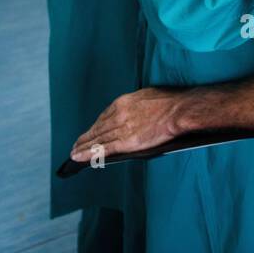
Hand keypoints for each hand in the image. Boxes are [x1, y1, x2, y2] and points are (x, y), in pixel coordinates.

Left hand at [70, 88, 186, 161]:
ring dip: (83, 147)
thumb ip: (135, 105)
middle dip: (85, 137)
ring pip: (97, 139)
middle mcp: (118, 114)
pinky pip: (103, 149)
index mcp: (123, 102)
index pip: (104, 116)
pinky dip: (89, 153)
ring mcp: (121, 128)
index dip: (94, 126)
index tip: (89, 131)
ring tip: (75, 153)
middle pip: (97, 128)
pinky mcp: (126, 141)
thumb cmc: (170, 102)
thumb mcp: (147, 95)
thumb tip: (133, 112)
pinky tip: (80, 157)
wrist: (178, 110)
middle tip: (76, 145)